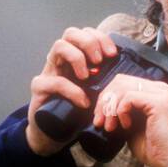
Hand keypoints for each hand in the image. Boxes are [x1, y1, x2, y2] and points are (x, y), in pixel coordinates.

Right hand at [26, 26, 117, 155]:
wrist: (52, 133)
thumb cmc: (77, 111)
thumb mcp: (95, 92)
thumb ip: (105, 80)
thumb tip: (128, 72)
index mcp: (74, 58)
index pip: (86, 33)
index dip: (100, 38)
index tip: (112, 54)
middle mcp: (60, 60)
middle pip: (71, 33)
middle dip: (88, 42)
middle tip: (100, 61)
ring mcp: (48, 72)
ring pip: (59, 46)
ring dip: (78, 58)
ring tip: (88, 77)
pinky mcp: (39, 88)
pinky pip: (55, 81)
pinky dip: (72, 90)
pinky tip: (83, 101)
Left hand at [93, 75, 167, 166]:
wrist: (167, 160)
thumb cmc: (151, 146)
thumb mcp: (130, 122)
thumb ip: (120, 109)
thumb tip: (101, 104)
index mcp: (152, 91)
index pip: (122, 81)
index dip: (106, 97)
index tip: (99, 117)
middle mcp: (158, 88)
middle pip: (120, 81)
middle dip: (105, 101)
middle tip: (100, 121)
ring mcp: (160, 93)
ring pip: (122, 88)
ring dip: (110, 108)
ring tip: (111, 126)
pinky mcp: (158, 102)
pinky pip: (129, 97)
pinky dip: (121, 111)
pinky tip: (126, 125)